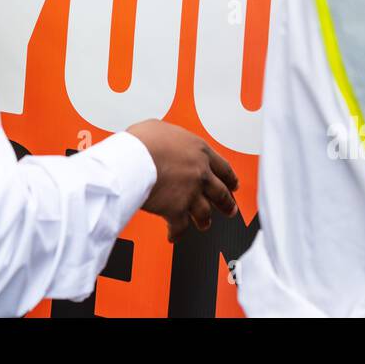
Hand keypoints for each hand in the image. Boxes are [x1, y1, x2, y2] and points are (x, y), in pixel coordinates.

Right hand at [127, 120, 238, 241]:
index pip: (223, 168)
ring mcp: (190, 194)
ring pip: (205, 212)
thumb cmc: (142, 142)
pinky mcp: (176, 211)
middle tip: (229, 207)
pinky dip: (178, 233)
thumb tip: (163, 138)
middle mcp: (200, 173)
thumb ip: (171, 137)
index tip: (232, 184)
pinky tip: (175, 235)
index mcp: (199, 151)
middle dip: (226, 203)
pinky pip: (180, 227)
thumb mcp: (160, 128)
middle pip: (220, 192)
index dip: (229, 178)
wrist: (132, 161)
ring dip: (205, 220)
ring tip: (204, 223)